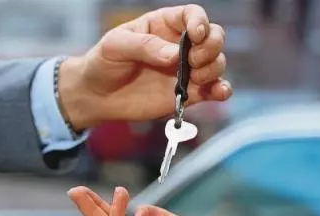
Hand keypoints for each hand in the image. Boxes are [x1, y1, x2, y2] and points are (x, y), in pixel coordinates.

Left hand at [58, 5, 230, 130]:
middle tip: (193, 61)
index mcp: (164, 26)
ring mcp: (186, 71)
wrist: (98, 96)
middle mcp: (180, 46)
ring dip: (212, 69)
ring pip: (216, 63)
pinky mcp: (188, 94)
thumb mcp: (116, 45)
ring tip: (193, 79)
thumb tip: (175, 56)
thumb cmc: (103, 62)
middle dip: (211, 47)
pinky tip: (219, 93)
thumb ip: (145, 46)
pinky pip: (212, 90)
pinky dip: (221, 91)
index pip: (192, 15)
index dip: (199, 22)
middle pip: (213, 38)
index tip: (195, 35)